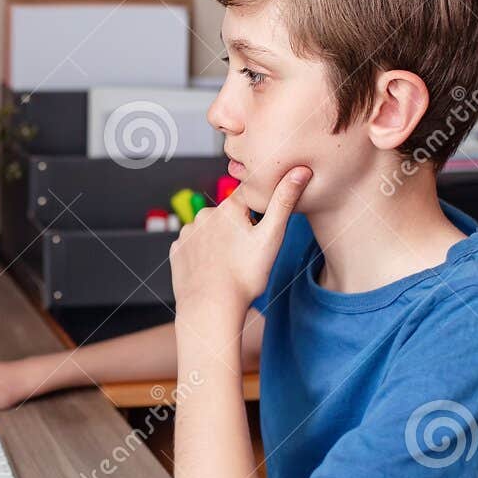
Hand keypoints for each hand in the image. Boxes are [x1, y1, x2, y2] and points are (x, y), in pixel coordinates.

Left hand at [171, 166, 310, 327]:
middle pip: (228, 217)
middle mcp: (203, 214)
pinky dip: (203, 255)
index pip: (248, 199)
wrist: (211, 307)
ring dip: (219, 243)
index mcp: (228, 207)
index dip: (257, 216)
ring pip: (210, 232)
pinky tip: (212, 270)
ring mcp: (187, 233)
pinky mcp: (177, 250)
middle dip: (238, 231)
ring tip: (229, 265)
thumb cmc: (245, 276)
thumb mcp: (271, 237)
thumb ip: (284, 201)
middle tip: (246, 256)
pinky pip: (194, 247)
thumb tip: (300, 170)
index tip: (259, 234)